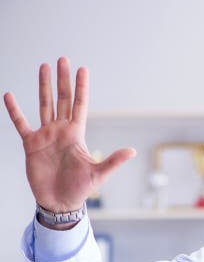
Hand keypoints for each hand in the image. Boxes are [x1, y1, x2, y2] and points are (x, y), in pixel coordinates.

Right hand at [3, 57, 135, 213]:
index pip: (80, 105)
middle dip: (63, 79)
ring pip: (44, 105)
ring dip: (43, 86)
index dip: (81, 87)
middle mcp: (61, 131)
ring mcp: (45, 136)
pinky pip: (21, 123)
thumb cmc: (80, 189)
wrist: (60, 202)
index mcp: (76, 134)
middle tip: (62, 59)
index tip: (83, 68)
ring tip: (43, 67)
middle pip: (62, 99)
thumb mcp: (99, 174)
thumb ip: (113, 160)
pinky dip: (15, 110)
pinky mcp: (31, 145)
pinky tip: (9, 96)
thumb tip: (132, 151)